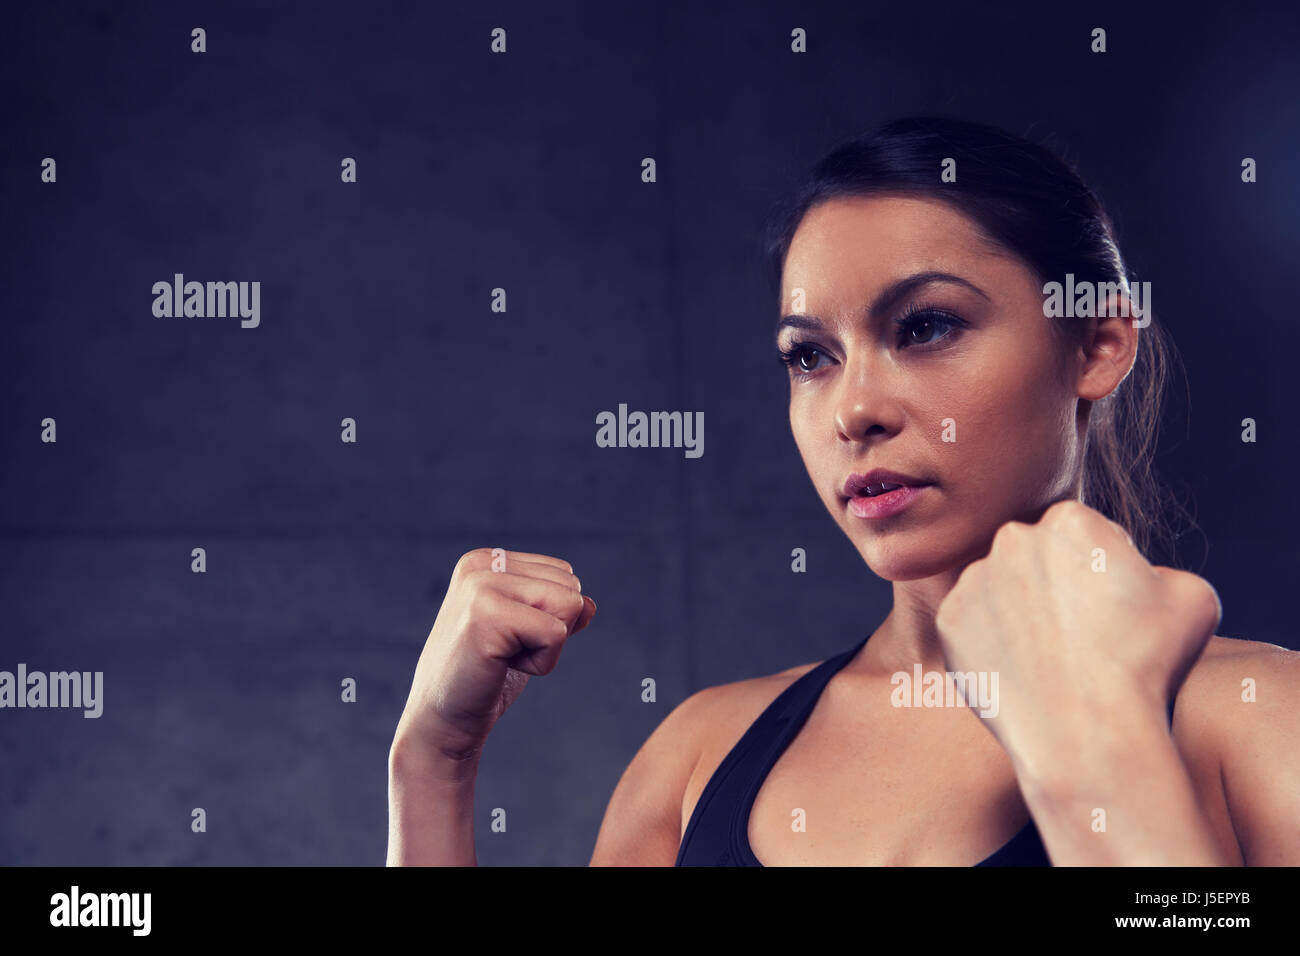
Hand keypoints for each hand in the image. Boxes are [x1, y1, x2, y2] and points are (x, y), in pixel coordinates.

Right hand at [394, 548, 595, 764]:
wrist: (443, 720)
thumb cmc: (484, 676)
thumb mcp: (526, 635)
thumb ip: (557, 612)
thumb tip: (590, 604)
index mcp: (487, 560)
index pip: (564, 574)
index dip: (551, 616)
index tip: (508, 637)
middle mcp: (481, 564)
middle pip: (571, 587)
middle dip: (553, 629)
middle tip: (506, 651)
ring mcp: (481, 586)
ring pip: (569, 606)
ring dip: (548, 646)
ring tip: (504, 657)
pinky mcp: (487, 615)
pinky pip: (557, 634)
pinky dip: (541, 663)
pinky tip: (502, 667)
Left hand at [934, 500, 1221, 778]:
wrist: (1087, 731)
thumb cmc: (1147, 665)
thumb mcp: (1192, 596)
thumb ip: (1162, 570)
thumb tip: (1142, 576)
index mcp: (1070, 519)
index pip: (1085, 536)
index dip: (1103, 572)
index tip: (1112, 608)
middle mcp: (1012, 538)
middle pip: (1037, 558)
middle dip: (1055, 586)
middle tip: (1080, 636)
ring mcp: (974, 579)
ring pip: (1001, 590)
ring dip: (1020, 613)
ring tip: (1051, 658)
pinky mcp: (948, 620)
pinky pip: (973, 625)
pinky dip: (992, 644)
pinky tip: (1022, 670)